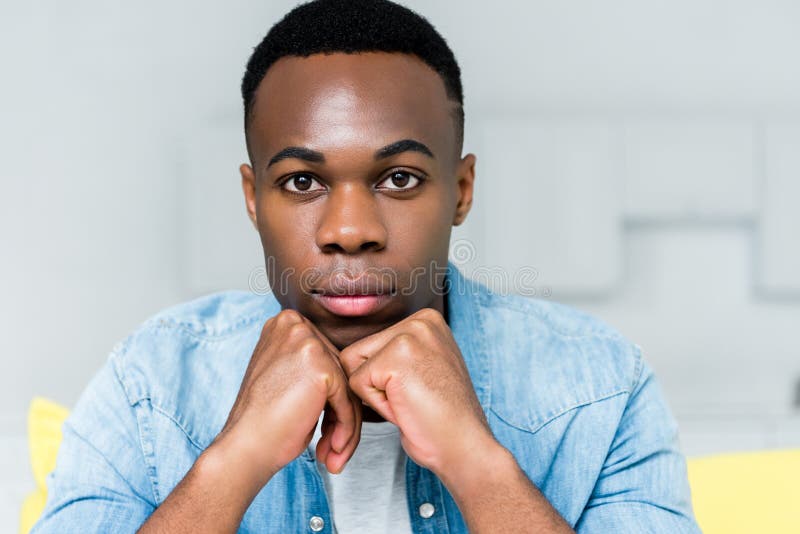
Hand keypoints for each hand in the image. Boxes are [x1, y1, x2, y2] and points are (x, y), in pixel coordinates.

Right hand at [210, 309, 361, 486]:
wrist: (244, 445)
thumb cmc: (262, 420)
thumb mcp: (287, 377)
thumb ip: (314, 366)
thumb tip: (351, 377)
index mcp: (285, 323)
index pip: (326, 358)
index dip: (330, 396)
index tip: (328, 427)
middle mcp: (295, 325)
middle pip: (338, 371)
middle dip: (339, 411)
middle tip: (332, 444)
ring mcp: (307, 342)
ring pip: (346, 387)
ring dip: (345, 424)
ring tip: (333, 450)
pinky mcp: (320, 366)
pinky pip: (348, 402)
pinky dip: (346, 429)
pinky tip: (333, 449)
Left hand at [338, 307, 497, 477]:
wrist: (465, 445)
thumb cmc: (443, 416)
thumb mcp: (425, 366)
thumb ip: (398, 351)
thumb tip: (358, 354)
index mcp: (427, 319)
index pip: (371, 344)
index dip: (384, 378)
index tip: (417, 389)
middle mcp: (419, 320)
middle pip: (357, 353)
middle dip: (376, 384)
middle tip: (412, 398)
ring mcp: (408, 336)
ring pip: (353, 367)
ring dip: (375, 394)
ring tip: (409, 401)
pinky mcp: (395, 359)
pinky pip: (357, 384)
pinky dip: (378, 405)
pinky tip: (407, 407)